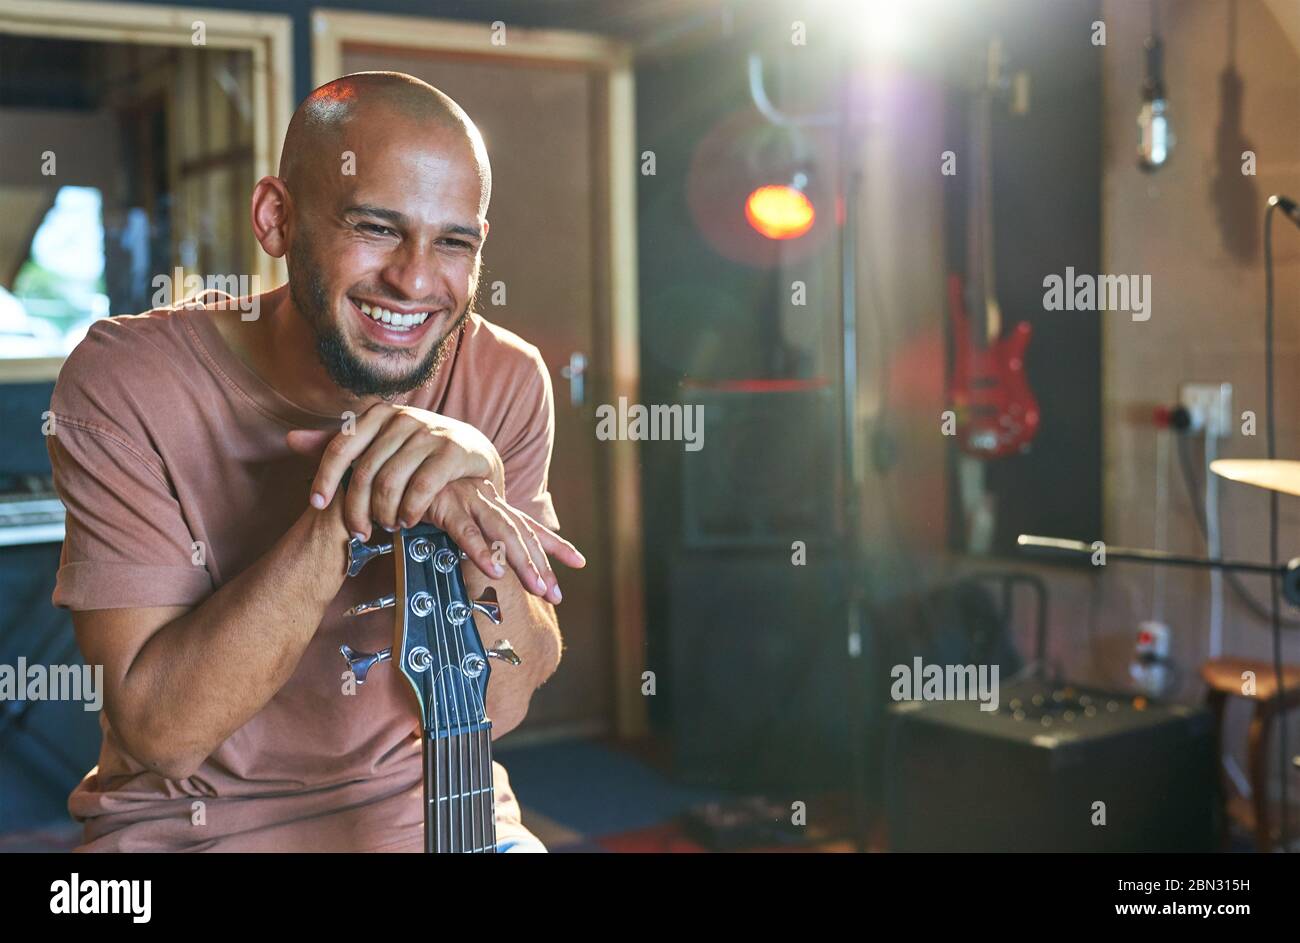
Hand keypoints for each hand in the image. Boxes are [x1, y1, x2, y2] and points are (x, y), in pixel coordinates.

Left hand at [286, 403, 504, 541]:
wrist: (473, 451)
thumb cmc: (418, 452)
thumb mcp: (379, 445)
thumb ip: (338, 445)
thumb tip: (290, 439)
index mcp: (379, 414)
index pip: (340, 446)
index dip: (325, 477)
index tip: (317, 505)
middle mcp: (403, 418)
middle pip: (364, 470)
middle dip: (357, 507)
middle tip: (358, 531)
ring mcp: (429, 432)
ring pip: (391, 480)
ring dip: (384, 513)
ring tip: (386, 528)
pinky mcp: (453, 449)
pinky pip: (422, 486)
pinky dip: (411, 509)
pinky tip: (408, 521)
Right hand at [428, 478, 584, 603]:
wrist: (400, 467)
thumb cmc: (427, 493)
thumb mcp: (457, 515)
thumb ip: (477, 536)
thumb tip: (493, 563)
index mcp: (493, 506)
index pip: (531, 528)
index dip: (556, 545)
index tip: (580, 562)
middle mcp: (488, 502)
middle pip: (522, 535)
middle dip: (542, 565)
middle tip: (554, 594)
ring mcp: (470, 501)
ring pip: (504, 533)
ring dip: (522, 562)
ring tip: (536, 587)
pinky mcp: (446, 506)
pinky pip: (467, 531)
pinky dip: (482, 551)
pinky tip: (495, 570)